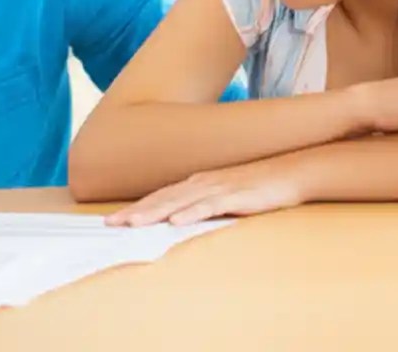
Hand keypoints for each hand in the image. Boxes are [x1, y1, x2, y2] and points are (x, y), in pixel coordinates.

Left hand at [105, 157, 307, 226]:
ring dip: (153, 213)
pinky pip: (208, 206)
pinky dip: (190, 213)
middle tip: (109, 223)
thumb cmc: (256, 187)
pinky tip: (175, 221)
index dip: (134, 208)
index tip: (111, 220)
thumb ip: (201, 204)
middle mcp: (200, 183)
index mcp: (195, 183)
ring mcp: (216, 188)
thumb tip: (179, 219)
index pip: (158, 197)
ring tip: (132, 223)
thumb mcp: (223, 196)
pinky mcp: (234, 196)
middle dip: (133, 212)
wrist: (289, 173)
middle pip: (161, 199)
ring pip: (178, 202)